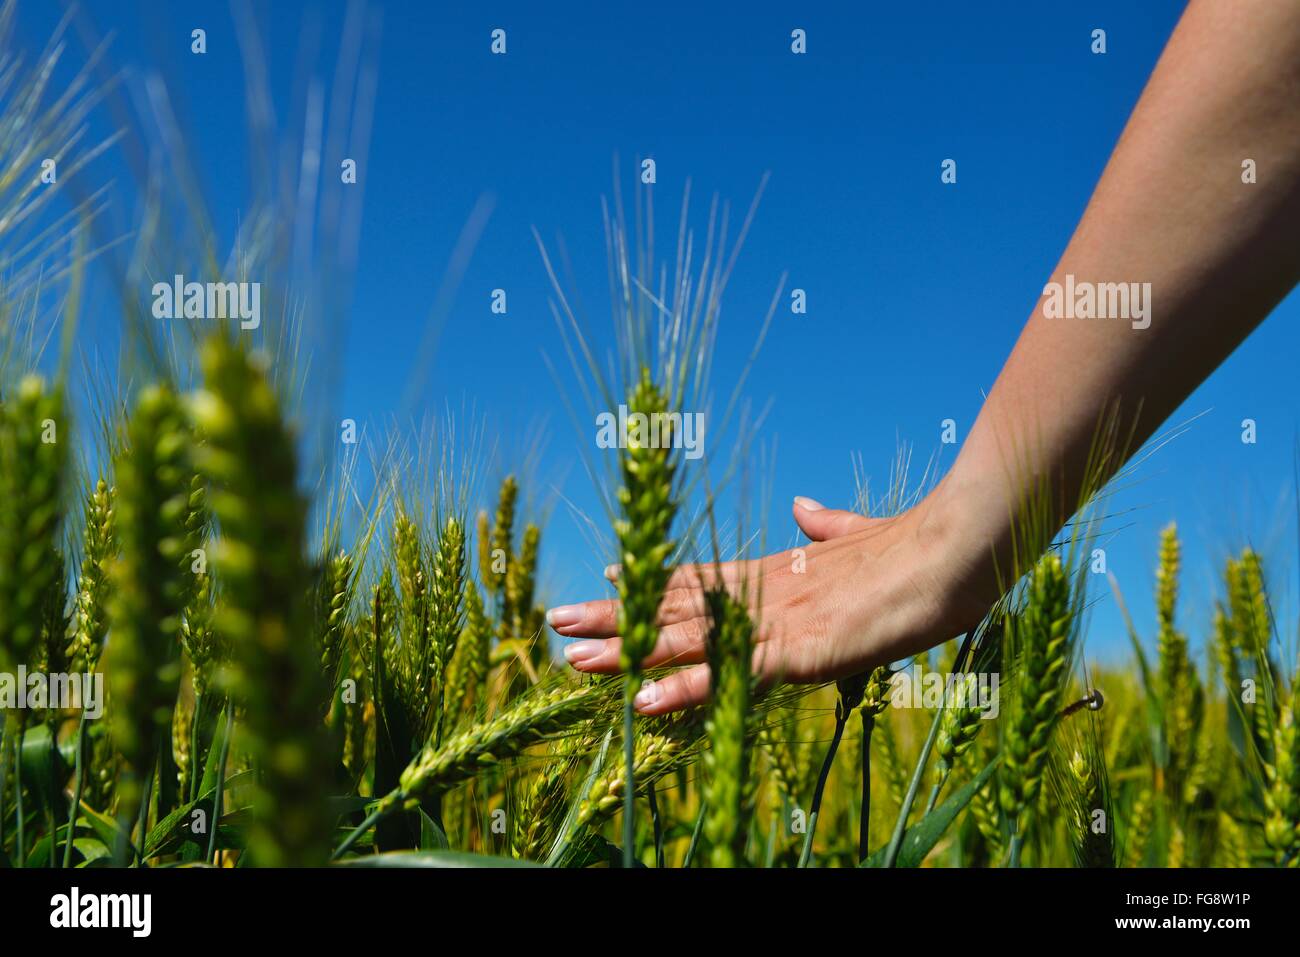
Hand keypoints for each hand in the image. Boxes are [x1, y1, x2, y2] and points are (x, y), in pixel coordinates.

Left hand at [547, 487, 990, 714]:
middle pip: (674, 603)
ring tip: (571, 657)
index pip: (700, 575)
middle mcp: (763, 590)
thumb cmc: (915, 546)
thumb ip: (827, 526)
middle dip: (614, 616)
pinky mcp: (797, 650)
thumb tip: (803, 507)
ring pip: (685, 637)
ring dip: (626, 651)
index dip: (651, 582)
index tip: (608, 581)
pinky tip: (641, 700)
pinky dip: (683, 689)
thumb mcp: (861, 535)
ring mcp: (775, 620)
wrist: (953, 549)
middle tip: (556, 621)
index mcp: (777, 568)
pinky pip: (728, 675)